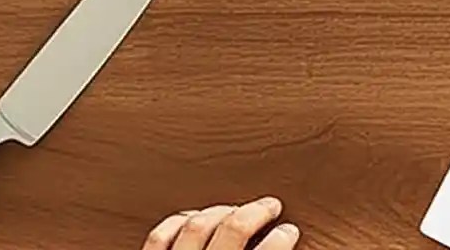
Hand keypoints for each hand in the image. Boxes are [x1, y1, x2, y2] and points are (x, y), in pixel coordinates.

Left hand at [142, 197, 299, 249]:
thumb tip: (282, 244)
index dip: (282, 238)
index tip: (289, 230)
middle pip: (232, 229)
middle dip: (256, 212)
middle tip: (270, 205)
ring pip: (196, 226)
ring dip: (220, 212)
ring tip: (235, 209)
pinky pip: (159, 237)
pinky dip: (178, 223)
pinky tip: (192, 218)